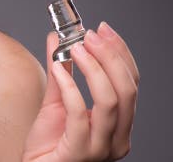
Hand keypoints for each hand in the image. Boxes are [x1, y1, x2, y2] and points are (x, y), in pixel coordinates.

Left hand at [21, 22, 138, 160]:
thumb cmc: (48, 142)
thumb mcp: (56, 99)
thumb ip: (60, 70)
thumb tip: (58, 38)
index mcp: (119, 125)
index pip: (131, 84)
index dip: (120, 54)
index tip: (103, 30)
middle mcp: (118, 138)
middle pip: (126, 90)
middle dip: (109, 56)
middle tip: (89, 35)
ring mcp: (101, 148)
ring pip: (110, 101)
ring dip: (93, 68)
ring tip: (75, 48)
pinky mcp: (80, 152)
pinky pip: (80, 114)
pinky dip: (70, 87)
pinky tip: (58, 70)